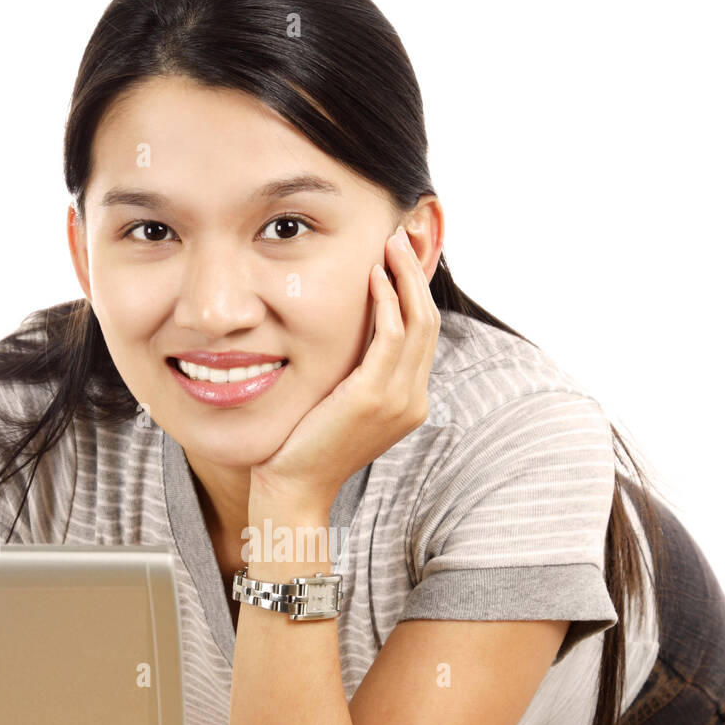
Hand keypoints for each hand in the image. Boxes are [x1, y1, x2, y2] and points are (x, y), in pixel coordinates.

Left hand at [249, 226, 440, 513]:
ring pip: (419, 322)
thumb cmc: (305, 447)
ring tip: (390, 244)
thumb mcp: (340, 404)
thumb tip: (351, 335)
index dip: (418, 292)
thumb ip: (356, 372)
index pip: (424, 335)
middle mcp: (412, 400)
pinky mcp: (373, 398)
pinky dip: (388, 301)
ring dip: (406, 277)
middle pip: (430, 322)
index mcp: (408, 402)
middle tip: (400, 237)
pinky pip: (392, 336)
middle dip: (417, 274)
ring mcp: (398, 401)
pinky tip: (373, 276)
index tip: (401, 258)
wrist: (294, 488)